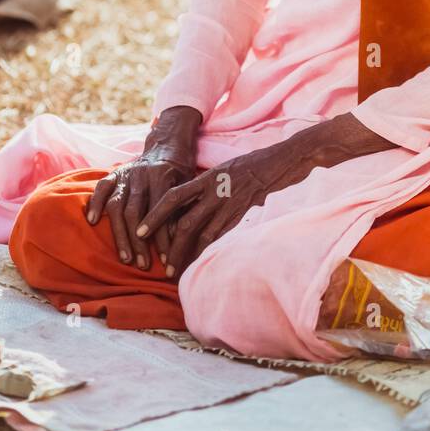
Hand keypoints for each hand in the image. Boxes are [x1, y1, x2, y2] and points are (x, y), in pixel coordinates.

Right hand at [85, 105, 201, 269]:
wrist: (168, 146)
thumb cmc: (181, 172)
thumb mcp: (187, 187)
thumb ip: (180, 210)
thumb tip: (177, 243)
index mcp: (161, 176)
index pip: (159, 212)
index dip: (161, 238)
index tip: (164, 259)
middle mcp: (141, 174)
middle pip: (134, 213)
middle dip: (138, 242)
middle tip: (142, 264)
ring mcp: (126, 173)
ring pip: (116, 206)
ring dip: (119, 235)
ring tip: (125, 258)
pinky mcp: (115, 173)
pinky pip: (102, 187)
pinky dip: (95, 203)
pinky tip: (93, 221)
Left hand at [136, 112, 394, 280]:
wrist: (288, 157)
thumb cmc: (258, 164)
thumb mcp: (228, 170)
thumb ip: (210, 187)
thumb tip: (192, 205)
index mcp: (208, 176)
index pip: (173, 196)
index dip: (155, 216)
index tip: (141, 232)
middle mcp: (216, 189)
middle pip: (183, 222)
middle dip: (167, 246)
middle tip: (159, 265)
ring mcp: (232, 201)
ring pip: (202, 233)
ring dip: (186, 255)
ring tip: (176, 272)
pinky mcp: (247, 212)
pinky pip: (224, 236)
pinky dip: (211, 252)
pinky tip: (204, 264)